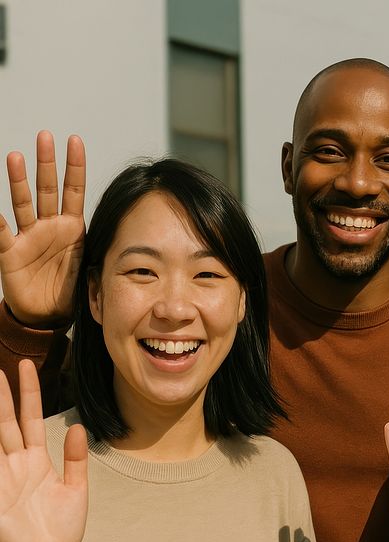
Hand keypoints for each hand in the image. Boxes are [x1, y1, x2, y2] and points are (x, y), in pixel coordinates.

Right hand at [0, 131, 85, 327]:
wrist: (49, 314)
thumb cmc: (71, 287)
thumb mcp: (90, 263)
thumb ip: (100, 245)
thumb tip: (132, 232)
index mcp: (72, 226)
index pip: (74, 189)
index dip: (75, 166)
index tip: (75, 140)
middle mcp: (49, 225)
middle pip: (47, 188)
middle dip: (47, 162)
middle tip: (46, 136)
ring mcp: (28, 236)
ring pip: (23, 202)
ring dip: (18, 180)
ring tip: (16, 155)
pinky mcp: (10, 252)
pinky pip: (1, 233)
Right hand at [0, 359, 87, 541]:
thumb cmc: (58, 531)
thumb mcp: (75, 490)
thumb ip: (75, 460)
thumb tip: (75, 426)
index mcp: (35, 462)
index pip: (29, 419)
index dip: (28, 393)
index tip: (26, 366)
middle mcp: (14, 466)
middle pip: (5, 423)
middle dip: (2, 395)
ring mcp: (2, 480)